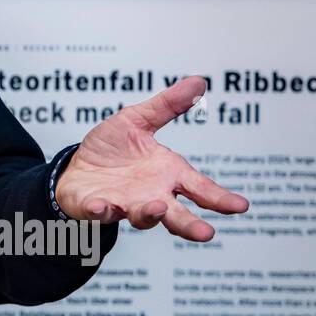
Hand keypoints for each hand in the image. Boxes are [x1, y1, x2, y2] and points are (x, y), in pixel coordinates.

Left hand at [53, 76, 248, 241]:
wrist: (74, 167)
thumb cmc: (111, 148)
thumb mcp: (137, 121)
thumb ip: (166, 106)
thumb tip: (199, 81)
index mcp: (167, 174)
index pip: (199, 188)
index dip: (219, 198)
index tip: (241, 206)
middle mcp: (151, 195)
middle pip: (176, 213)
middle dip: (190, 224)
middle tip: (206, 234)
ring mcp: (124, 204)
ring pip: (141, 216)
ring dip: (148, 214)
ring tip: (157, 208)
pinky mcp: (95, 208)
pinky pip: (99, 212)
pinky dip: (100, 211)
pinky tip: (101, 206)